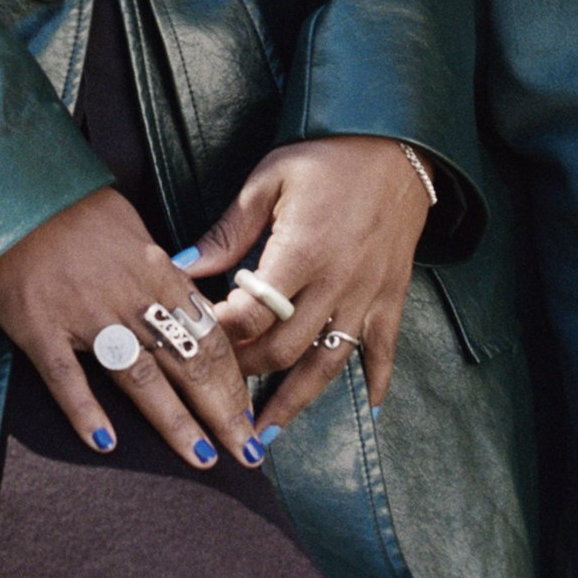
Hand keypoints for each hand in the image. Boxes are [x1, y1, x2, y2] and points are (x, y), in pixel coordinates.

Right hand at [0, 187, 265, 471]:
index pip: (208, 333)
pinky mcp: (38, 326)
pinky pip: (66, 377)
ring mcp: (82, 313)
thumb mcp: (128, 224)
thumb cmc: (67, 204)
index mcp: (153, 269)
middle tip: (248, 452)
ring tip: (203, 460)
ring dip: (176, 424)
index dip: (234, 379)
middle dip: (223, 411)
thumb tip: (189, 301)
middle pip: (187, 362)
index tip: (250, 411)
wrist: (6, 189)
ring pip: (140, 378)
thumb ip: (158, 269)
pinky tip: (105, 444)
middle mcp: (126, 295)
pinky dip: (85, 412)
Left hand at [184, 136, 430, 414]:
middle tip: (218, 388)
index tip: (195, 342)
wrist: (395, 143)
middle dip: (247, 372)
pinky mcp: (392, 296)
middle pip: (285, 348)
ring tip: (268, 433)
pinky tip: (369, 405)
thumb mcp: (267, 180)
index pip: (252, 314)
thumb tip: (181, 266)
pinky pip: (384, 349)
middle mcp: (336, 284)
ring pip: (329, 363)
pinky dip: (377, 380)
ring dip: (297, 401)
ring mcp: (367, 295)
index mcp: (300, 254)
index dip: (220, 333)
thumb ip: (227, 231)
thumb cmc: (325, 155)